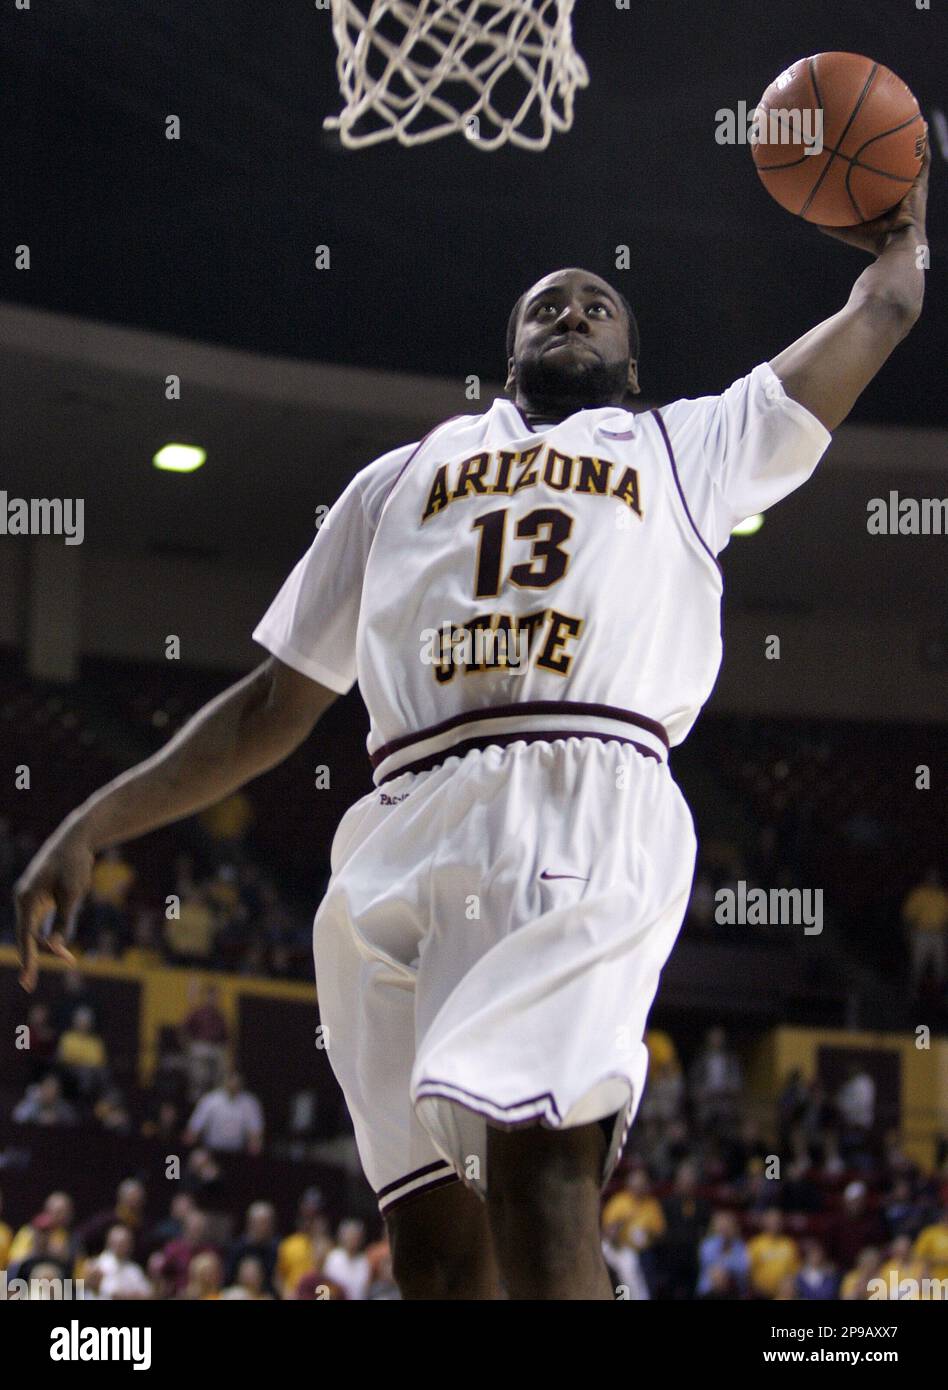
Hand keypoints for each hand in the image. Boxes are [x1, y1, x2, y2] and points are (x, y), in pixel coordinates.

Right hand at [13, 824, 93, 989]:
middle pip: (28, 936)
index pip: (25, 935)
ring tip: (70, 960)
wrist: (76, 840)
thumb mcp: (72, 894)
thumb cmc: (74, 865)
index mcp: (26, 898)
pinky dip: (51, 935)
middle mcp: (24, 900)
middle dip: (41, 955)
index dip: (27, 958)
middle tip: (58, 969)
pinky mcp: (41, 899)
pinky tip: (60, 951)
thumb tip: (56, 948)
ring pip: (35, 931)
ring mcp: (31, 900)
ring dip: (49, 946)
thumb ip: (64, 921)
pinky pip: (41, 924)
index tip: (27, 978)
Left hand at [817, 130, 929, 254]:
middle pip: (898, 164)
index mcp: (888, 201)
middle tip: (889, 125)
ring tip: (911, 117)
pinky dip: (922, 142)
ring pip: (913, 158)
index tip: (870, 149)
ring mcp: (913, 187)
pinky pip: (923, 159)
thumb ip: (832, 225)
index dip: (878, 165)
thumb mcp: (848, 231)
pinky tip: (921, 124)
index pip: (883, 179)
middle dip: (895, 146)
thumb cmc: (873, 243)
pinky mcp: (922, 184)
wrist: (897, 246)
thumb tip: (810, 219)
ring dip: (913, 138)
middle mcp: (902, 191)